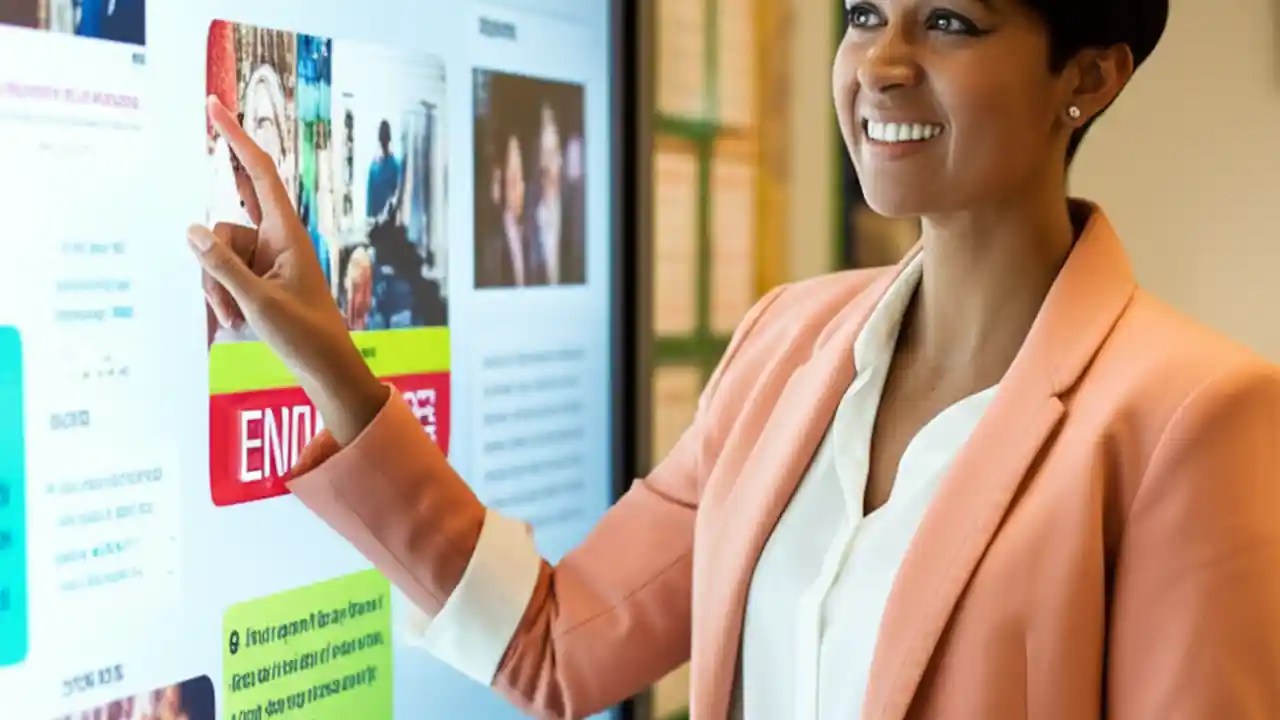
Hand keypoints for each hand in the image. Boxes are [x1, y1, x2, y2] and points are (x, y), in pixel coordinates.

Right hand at [190, 95, 386, 444]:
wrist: (326, 368)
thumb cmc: (304, 335)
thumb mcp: (257, 302)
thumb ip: (222, 265)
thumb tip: (191, 230)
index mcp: (287, 233)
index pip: (258, 173)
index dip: (236, 137)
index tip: (214, 105)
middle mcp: (275, 240)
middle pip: (224, 229)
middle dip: (214, 263)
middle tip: (234, 309)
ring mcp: (265, 261)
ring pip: (217, 257)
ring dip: (218, 290)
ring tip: (239, 322)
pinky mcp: (257, 280)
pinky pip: (222, 276)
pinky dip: (223, 299)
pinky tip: (236, 326)